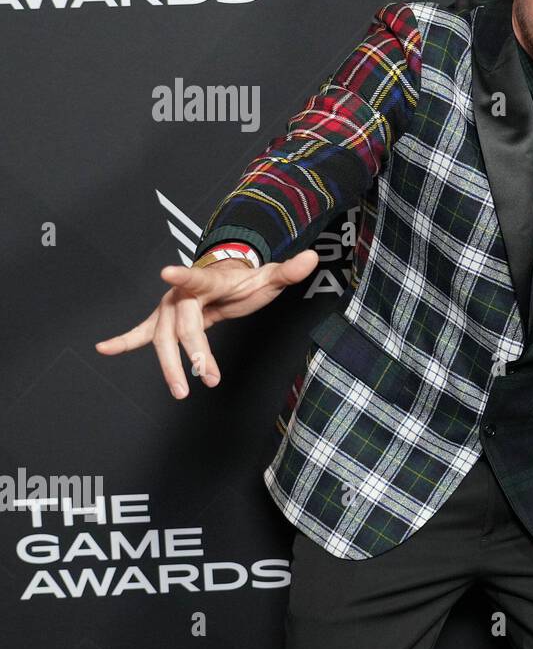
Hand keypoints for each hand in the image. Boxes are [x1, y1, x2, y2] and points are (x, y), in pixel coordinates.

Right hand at [95, 249, 319, 399]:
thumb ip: (289, 271)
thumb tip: (312, 259)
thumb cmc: (247, 277)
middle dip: (194, 352)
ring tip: (180, 390)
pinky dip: (124, 341)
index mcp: (208, 280)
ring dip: (169, 364)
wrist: (227, 273)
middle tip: (208, 377)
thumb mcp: (271, 276)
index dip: (183, 277)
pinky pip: (142, 333)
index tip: (167, 274)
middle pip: (184, 325)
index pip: (197, 278)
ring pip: (162, 338)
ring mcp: (171, 307)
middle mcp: (183, 293)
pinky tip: (104, 348)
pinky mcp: (164, 320)